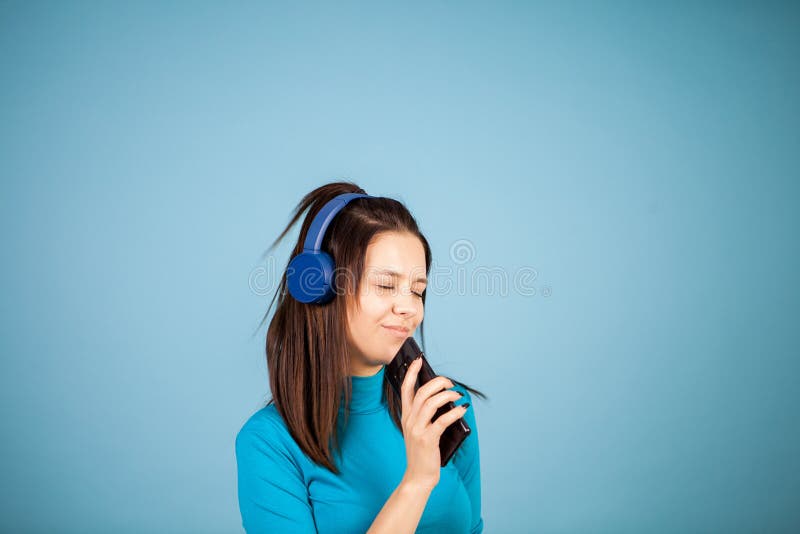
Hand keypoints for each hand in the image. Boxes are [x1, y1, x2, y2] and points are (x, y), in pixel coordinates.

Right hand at [399, 357, 467, 491]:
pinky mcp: (427, 439)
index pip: (406, 389)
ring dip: (447, 395)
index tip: (419, 361)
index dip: (411, 373)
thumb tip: (444, 398)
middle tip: (449, 382)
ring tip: (457, 394)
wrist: (417, 477)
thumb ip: (425, 415)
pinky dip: (454, 412)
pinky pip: (442, 420)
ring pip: (430, 403)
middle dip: (436, 382)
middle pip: (421, 392)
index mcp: (406, 416)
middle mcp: (409, 420)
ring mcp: (417, 429)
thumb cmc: (422, 452)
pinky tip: (462, 409)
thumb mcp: (418, 430)